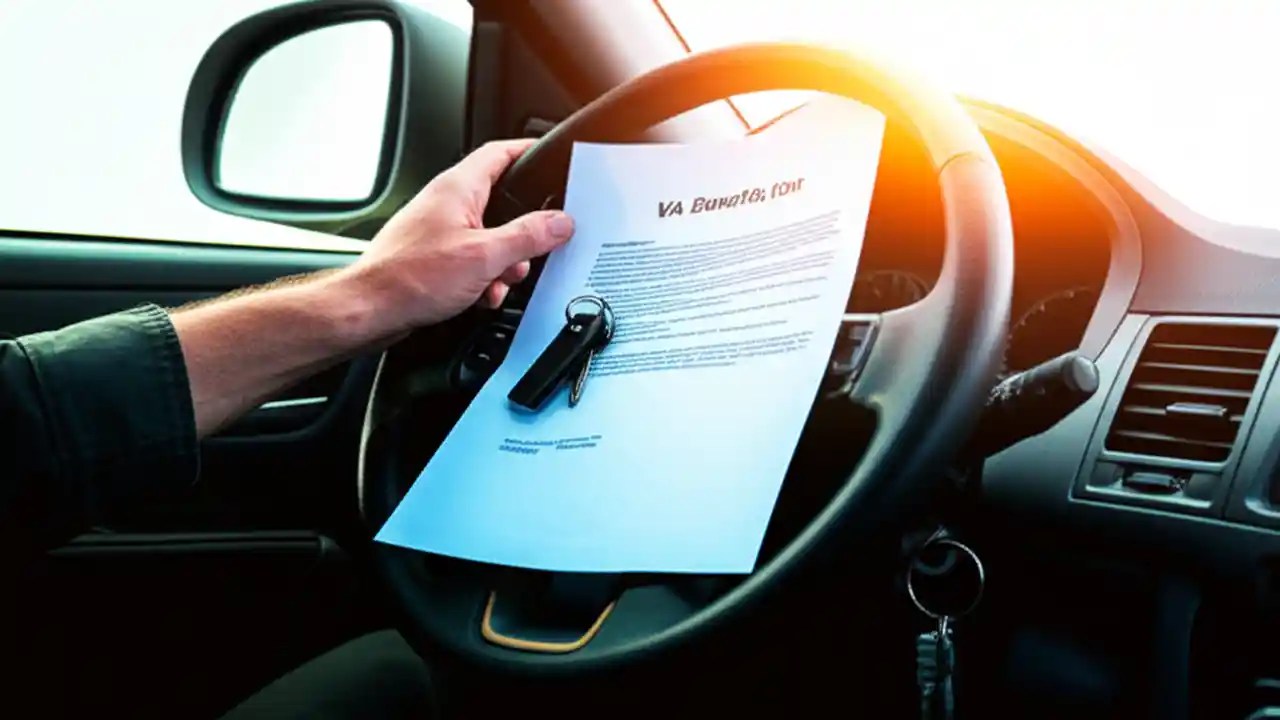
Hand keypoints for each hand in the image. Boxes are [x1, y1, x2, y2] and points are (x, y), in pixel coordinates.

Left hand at [349, 139, 573, 335]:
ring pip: (490, 238)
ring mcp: (439, 229)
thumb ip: (527, 237)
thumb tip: (559, 222)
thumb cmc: (409, 276)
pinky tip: (481, 295)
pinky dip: (483, 277)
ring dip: (502, 263)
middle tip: (530, 250)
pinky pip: (473, 260)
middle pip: (502, 204)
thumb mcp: (484, 256)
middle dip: (521, 233)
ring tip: (498, 280)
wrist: (370, 309)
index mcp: (458, 188)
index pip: (500, 152)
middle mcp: (446, 203)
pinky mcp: (434, 256)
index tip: (550, 156)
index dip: (529, 151)